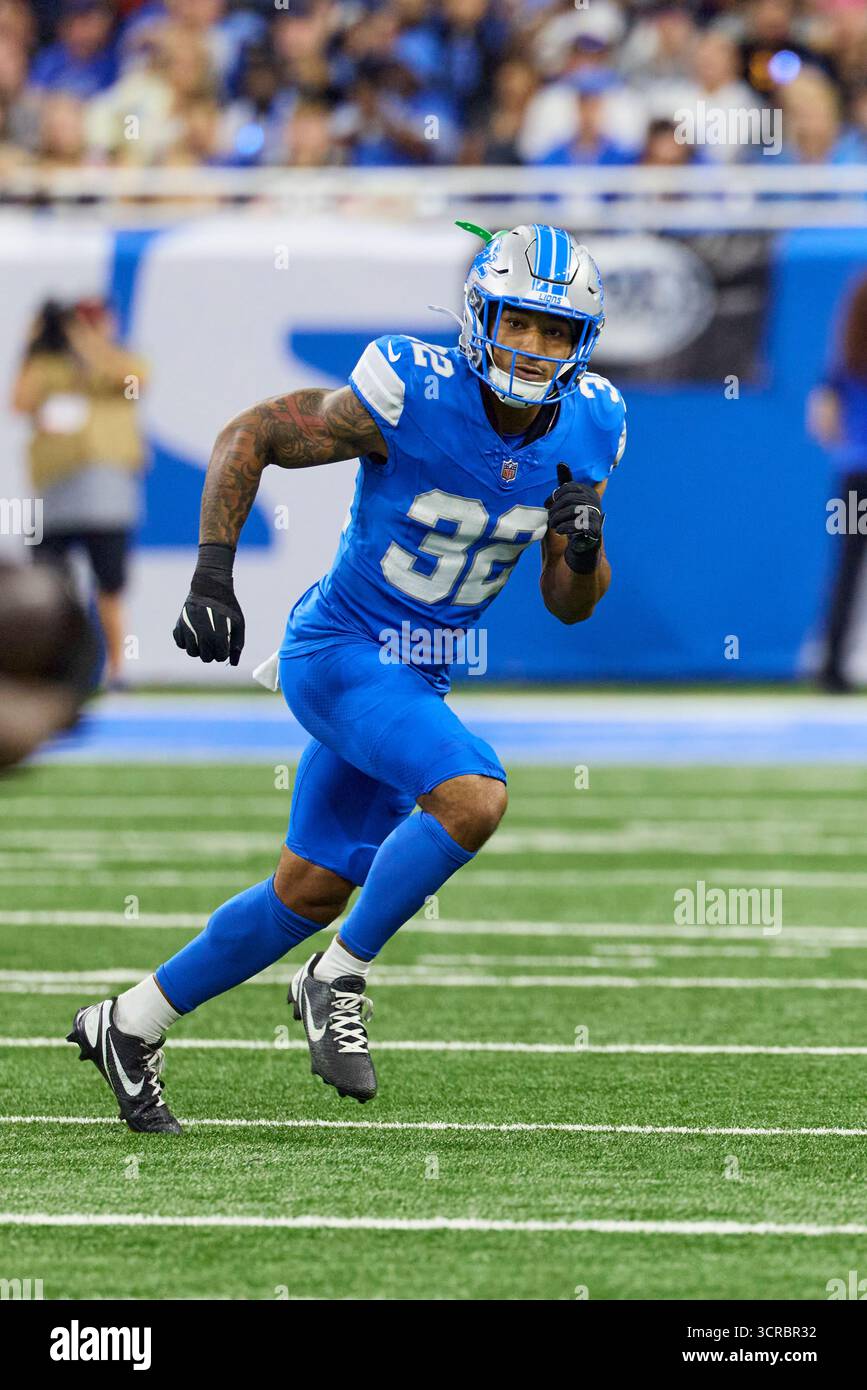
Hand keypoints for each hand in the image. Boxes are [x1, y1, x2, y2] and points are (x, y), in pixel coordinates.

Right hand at [173, 543, 244, 664]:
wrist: (209, 586)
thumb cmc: (227, 605)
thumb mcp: (238, 623)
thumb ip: (237, 644)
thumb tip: (233, 663)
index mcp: (218, 631)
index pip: (219, 656)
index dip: (224, 654)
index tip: (225, 646)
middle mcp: (201, 630)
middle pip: (205, 657)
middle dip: (212, 654)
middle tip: (215, 644)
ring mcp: (188, 627)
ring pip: (191, 652)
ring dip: (199, 650)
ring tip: (205, 640)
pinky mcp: (179, 624)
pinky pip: (179, 643)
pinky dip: (186, 642)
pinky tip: (194, 635)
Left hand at [546, 463, 603, 573]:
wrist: (584, 543)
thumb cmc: (574, 518)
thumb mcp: (568, 500)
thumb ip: (565, 483)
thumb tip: (561, 463)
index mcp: (588, 492)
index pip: (570, 487)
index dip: (556, 495)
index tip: (549, 503)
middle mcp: (595, 501)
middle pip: (569, 499)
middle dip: (556, 509)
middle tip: (550, 517)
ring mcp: (595, 515)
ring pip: (572, 511)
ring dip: (558, 519)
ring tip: (553, 525)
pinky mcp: (594, 529)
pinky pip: (577, 525)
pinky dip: (565, 527)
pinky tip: (559, 531)